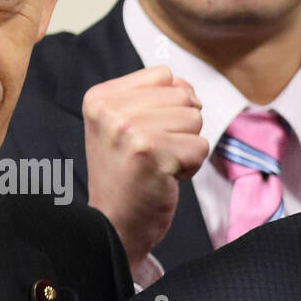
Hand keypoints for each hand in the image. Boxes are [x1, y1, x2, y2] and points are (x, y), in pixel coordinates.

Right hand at [83, 65, 208, 267]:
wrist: (114, 225)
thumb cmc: (127, 176)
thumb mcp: (125, 126)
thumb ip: (155, 97)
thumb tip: (190, 90)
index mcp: (100, 97)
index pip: (164, 75)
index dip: (168, 106)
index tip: (146, 135)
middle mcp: (110, 110)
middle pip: (184, 95)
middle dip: (181, 128)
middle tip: (154, 154)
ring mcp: (129, 130)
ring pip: (195, 119)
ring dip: (186, 147)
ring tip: (159, 165)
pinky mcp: (152, 154)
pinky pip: (201, 147)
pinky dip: (191, 166)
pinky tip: (165, 178)